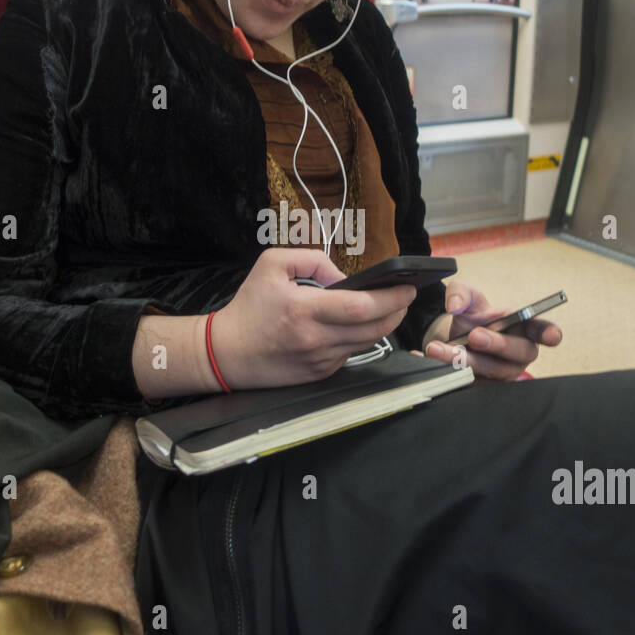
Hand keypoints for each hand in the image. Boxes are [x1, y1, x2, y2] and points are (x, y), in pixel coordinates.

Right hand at [213, 247, 417, 388]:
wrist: (226, 352)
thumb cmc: (249, 306)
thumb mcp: (272, 265)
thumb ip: (312, 260)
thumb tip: (344, 276)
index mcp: (304, 310)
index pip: (362, 306)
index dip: (392, 297)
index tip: (408, 287)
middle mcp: (315, 339)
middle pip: (374, 328)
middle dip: (397, 311)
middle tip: (406, 297)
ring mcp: (319, 360)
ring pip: (366, 343)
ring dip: (383, 325)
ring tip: (389, 308)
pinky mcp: (319, 374)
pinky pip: (350, 354)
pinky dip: (358, 339)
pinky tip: (356, 326)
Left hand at [413, 279, 562, 380]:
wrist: (455, 337)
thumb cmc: (473, 316)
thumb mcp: (467, 297)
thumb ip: (461, 293)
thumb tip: (455, 304)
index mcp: (524, 328)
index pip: (543, 331)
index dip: (550, 334)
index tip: (553, 336)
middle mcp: (519, 354)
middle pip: (517, 354)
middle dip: (497, 345)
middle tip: (475, 335)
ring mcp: (503, 374)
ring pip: (490, 371)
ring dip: (465, 360)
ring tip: (439, 348)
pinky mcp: (484, 387)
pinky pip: (471, 383)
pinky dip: (449, 372)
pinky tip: (432, 360)